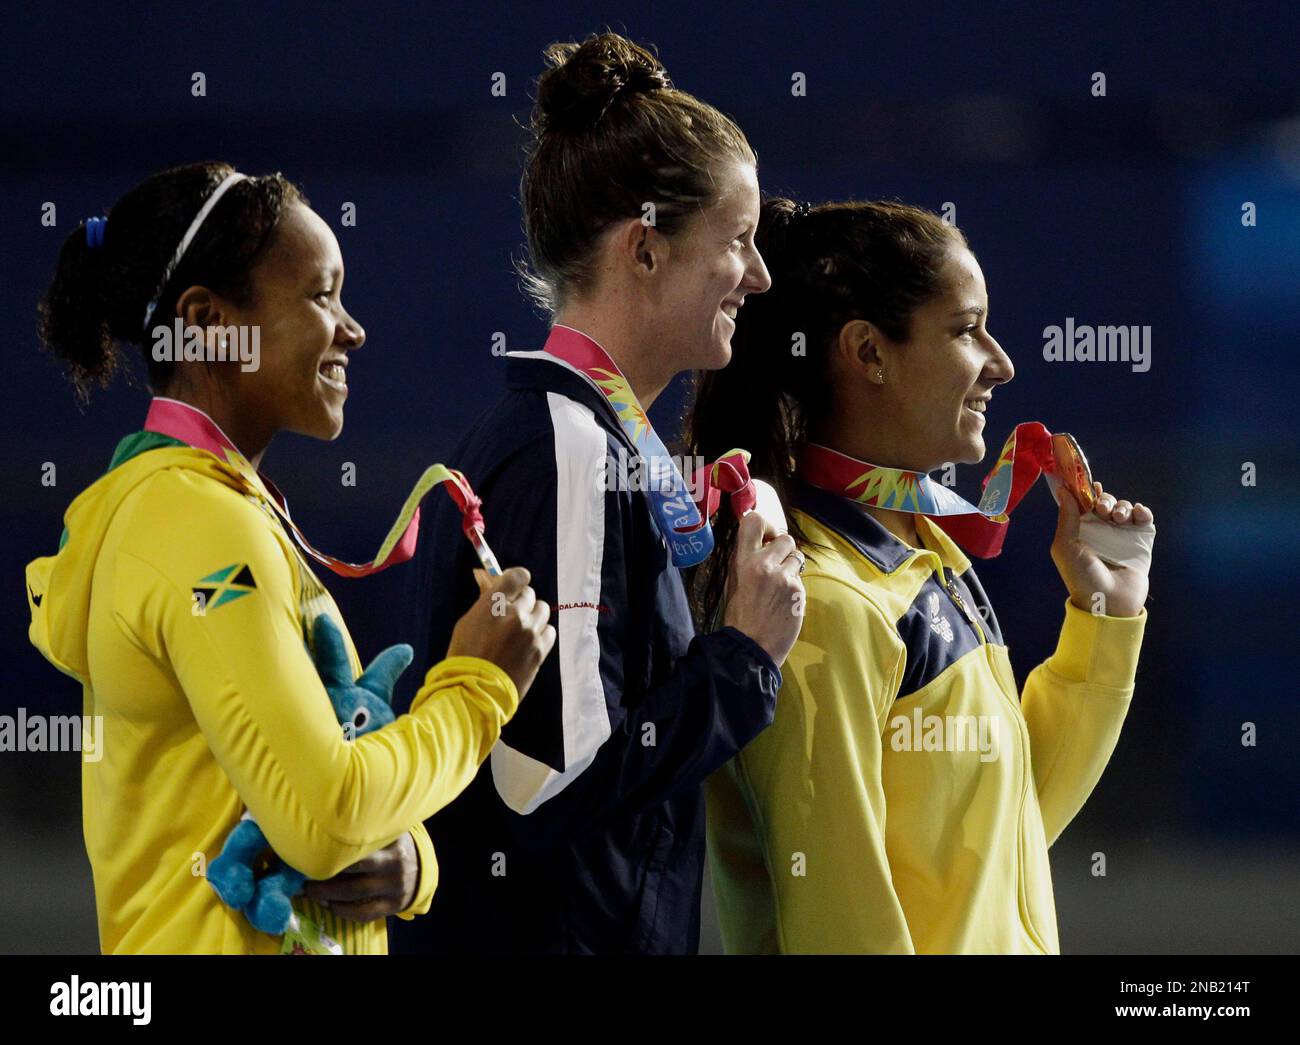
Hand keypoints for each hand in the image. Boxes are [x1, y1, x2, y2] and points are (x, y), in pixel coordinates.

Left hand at [302, 833, 417, 921]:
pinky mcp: (392, 906)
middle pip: (354, 870)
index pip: (362, 842)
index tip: (312, 848)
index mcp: (392, 841)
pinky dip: (342, 911)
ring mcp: (395, 887)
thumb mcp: (387, 831)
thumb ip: (367, 826)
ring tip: (309, 891)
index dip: (335, 847)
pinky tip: (329, 905)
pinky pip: (363, 913)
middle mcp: (395, 863)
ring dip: (326, 894)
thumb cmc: (392, 846)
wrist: (420, 870)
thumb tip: (326, 822)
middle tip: (303, 875)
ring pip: (354, 894)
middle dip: (325, 874)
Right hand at [446, 566, 555, 697]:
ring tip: (521, 630)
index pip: (518, 576)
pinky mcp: (540, 650)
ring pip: (543, 610)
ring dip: (533, 616)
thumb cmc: (465, 656)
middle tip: (511, 614)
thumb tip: (491, 582)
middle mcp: (516, 614)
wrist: (475, 690)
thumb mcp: (468, 622)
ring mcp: (530, 632)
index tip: (513, 587)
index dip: (516, 579)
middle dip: (521, 601)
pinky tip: (529, 642)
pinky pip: (549, 631)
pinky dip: (541, 633)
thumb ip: (485, 602)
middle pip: (530, 594)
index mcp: (495, 604)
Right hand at [721, 510, 804, 666]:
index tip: (766, 536)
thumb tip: (758, 541)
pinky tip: (784, 602)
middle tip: (777, 563)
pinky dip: (794, 588)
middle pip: (785, 537)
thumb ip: (746, 559)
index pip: (754, 521)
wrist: (750, 647)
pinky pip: (800, 579)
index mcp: (743, 561)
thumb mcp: (734, 582)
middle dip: (783, 549)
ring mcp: (784, 578)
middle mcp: (764, 564)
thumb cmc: (739, 617)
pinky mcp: (798, 592)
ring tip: (780, 585)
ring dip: (791, 567)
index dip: (765, 524)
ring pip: (797, 557)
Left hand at [1051, 481, 1152, 617]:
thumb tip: (1063, 490)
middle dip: (1105, 500)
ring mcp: (1122, 534)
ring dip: (1122, 506)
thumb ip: (1067, 517)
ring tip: (1119, 519)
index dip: (1086, 491)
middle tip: (1103, 509)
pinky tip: (1138, 514)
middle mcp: (1101, 530)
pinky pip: (1143, 518)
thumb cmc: (1081, 576)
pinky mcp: (1140, 540)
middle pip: (1106, 502)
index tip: (1090, 485)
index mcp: (1080, 529)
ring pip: (1124, 507)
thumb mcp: (1065, 546)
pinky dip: (1142, 511)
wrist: (1109, 601)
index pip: (1085, 503)